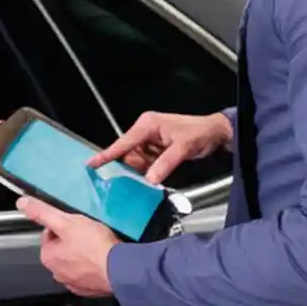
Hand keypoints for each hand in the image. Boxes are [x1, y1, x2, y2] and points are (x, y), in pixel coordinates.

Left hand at [17, 196, 117, 297]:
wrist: (119, 267)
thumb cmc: (94, 245)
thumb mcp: (66, 222)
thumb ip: (43, 212)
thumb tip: (23, 203)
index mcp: (48, 257)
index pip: (49, 235)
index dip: (62, 225)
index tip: (74, 223)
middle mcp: (57, 273)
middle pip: (61, 249)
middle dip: (72, 240)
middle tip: (87, 232)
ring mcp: (74, 282)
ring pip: (74, 262)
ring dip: (82, 253)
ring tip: (96, 244)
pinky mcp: (89, 288)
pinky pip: (88, 272)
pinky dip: (92, 266)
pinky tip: (101, 257)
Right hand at [88, 111, 232, 185]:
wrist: (215, 133)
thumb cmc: (199, 134)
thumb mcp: (183, 148)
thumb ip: (165, 163)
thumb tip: (149, 179)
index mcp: (147, 125)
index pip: (123, 142)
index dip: (107, 154)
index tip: (91, 164)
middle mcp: (145, 131)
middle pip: (128, 154)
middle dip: (131, 167)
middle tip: (133, 179)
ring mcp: (151, 140)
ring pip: (137, 160)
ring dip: (141, 170)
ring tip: (150, 176)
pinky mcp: (156, 149)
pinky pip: (146, 163)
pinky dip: (149, 170)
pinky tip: (155, 175)